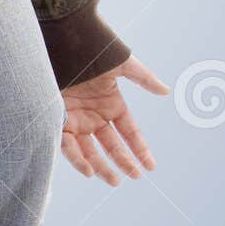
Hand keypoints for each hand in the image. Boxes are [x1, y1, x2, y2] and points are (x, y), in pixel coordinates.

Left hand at [60, 55, 168, 183]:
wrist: (62, 44)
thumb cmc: (92, 52)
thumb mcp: (121, 64)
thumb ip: (143, 78)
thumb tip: (165, 91)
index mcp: (112, 104)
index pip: (130, 132)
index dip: (140, 149)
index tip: (150, 166)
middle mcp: (95, 116)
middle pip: (111, 146)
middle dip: (123, 162)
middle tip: (135, 176)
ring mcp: (77, 120)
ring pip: (90, 151)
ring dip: (102, 167)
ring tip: (114, 181)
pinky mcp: (59, 122)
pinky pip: (68, 146)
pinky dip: (78, 160)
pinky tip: (89, 171)